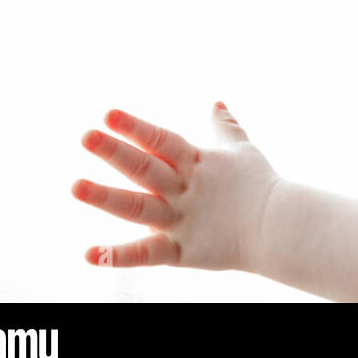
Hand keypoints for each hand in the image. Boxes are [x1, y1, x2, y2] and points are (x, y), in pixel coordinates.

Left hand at [71, 102, 280, 271]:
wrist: (281, 227)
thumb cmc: (262, 186)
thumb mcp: (243, 150)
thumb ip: (226, 127)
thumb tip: (217, 102)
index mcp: (198, 164)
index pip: (162, 141)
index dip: (136, 128)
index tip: (108, 115)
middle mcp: (185, 190)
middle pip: (146, 169)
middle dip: (116, 152)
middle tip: (87, 136)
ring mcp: (182, 220)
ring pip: (139, 208)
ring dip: (106, 198)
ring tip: (75, 186)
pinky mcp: (182, 251)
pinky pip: (148, 253)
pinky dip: (119, 255)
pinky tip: (89, 253)